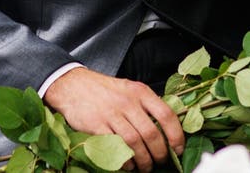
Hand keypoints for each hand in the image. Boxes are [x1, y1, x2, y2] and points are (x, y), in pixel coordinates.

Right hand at [43, 66, 183, 172]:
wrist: (72, 85)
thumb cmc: (103, 90)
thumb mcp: (128, 88)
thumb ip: (145, 105)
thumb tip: (166, 129)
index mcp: (139, 91)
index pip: (166, 114)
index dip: (176, 135)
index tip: (177, 149)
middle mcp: (127, 101)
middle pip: (152, 134)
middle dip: (159, 154)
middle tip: (159, 162)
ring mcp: (111, 113)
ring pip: (136, 144)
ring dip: (143, 161)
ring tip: (144, 166)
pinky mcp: (97, 125)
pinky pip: (116, 148)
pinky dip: (125, 161)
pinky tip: (127, 164)